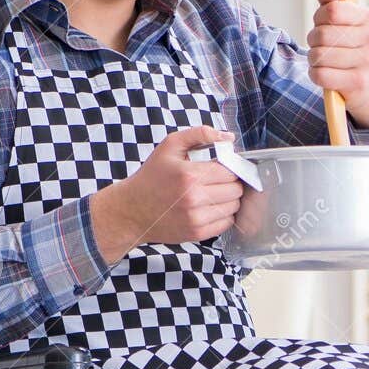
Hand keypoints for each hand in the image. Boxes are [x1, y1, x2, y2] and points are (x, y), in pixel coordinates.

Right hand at [89, 124, 242, 261]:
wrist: (132, 210)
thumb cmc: (152, 176)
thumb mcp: (170, 146)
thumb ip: (199, 134)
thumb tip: (229, 138)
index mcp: (189, 175)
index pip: (230, 171)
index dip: (229, 167)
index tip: (221, 167)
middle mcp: (194, 198)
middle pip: (235, 189)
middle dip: (230, 183)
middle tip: (217, 180)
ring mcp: (196, 218)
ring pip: (234, 207)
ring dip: (228, 199)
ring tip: (212, 193)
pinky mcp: (197, 233)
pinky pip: (226, 223)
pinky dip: (223, 214)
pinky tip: (209, 207)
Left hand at [309, 0, 368, 125]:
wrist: (365, 84)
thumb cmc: (348, 47)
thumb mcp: (341, 22)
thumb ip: (331, 4)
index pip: (332, 10)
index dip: (319, 17)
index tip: (322, 23)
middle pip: (323, 34)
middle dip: (313, 40)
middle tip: (318, 45)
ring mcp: (368, 62)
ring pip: (320, 55)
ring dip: (313, 58)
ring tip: (321, 60)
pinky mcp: (358, 83)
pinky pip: (321, 74)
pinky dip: (315, 74)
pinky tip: (322, 73)